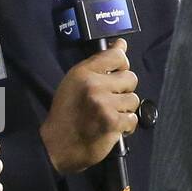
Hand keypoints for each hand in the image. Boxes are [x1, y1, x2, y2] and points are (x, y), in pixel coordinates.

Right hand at [40, 38, 139, 173]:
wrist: (57, 145)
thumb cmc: (65, 113)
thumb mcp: (74, 82)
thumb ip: (99, 64)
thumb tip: (122, 45)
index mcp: (84, 72)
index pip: (117, 56)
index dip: (122, 64)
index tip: (117, 73)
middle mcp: (95, 85)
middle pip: (131, 78)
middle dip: (124, 90)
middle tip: (111, 100)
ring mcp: (105, 104)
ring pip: (133, 100)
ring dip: (125, 109)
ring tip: (110, 115)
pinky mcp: (113, 123)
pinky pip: (132, 118)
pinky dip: (125, 125)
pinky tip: (112, 127)